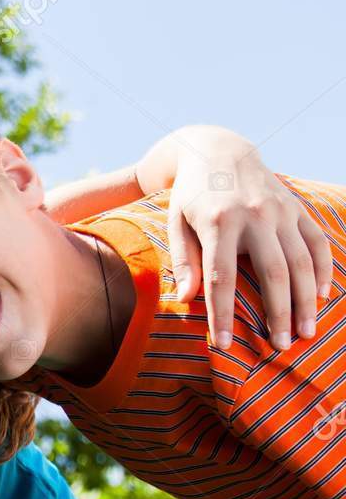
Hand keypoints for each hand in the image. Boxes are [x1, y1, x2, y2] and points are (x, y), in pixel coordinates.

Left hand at [163, 143, 332, 350]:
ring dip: (306, 300)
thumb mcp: (176, 223)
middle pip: (273, 274)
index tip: (223, 345)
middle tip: (281, 347)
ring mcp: (281, 211)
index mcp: (219, 222)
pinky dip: (323, 270)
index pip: (221, 278)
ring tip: (306, 332)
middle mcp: (256, 216)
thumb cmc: (191, 196)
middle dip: (278, 314)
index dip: (222, 314)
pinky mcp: (297, 208)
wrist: (218, 151)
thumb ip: (184, 260)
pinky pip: (317, 242)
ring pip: (301, 261)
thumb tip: (186, 298)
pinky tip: (321, 296)